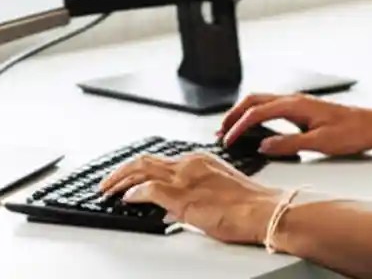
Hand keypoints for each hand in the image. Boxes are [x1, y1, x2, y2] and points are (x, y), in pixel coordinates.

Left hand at [98, 152, 283, 244]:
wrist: (264, 211)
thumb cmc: (250, 205)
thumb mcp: (217, 189)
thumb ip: (194, 191)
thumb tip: (175, 205)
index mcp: (199, 160)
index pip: (159, 160)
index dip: (138, 169)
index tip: (127, 178)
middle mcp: (189, 164)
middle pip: (144, 161)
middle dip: (121, 172)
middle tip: (107, 183)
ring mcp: (184, 179)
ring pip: (141, 171)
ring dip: (120, 181)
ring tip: (108, 191)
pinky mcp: (183, 197)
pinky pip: (148, 190)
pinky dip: (133, 193)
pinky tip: (126, 199)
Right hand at [219, 93, 371, 156]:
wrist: (371, 126)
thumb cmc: (351, 132)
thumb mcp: (318, 143)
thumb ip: (289, 144)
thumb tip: (264, 145)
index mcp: (295, 105)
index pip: (257, 113)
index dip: (238, 126)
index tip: (228, 140)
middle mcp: (294, 100)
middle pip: (254, 100)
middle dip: (234, 114)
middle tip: (221, 131)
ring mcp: (297, 103)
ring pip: (262, 101)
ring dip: (244, 113)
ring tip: (232, 128)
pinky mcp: (302, 109)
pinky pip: (271, 107)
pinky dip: (257, 114)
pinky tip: (255, 127)